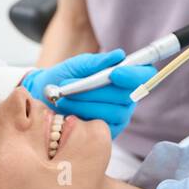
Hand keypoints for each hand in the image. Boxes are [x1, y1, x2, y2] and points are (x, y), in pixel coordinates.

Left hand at [22, 49, 156, 138]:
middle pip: (126, 95)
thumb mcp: (78, 65)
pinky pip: (101, 126)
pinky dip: (81, 116)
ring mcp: (119, 117)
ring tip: (63, 96)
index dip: (134, 75)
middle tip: (69, 84)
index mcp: (125, 77)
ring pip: (113, 111)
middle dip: (97, 90)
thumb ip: (97, 62)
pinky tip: (67, 111)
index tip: (115, 73)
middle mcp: (127, 98)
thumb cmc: (64, 77)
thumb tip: (118, 55)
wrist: (44, 97)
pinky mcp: (108, 133)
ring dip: (85, 102)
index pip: (145, 75)